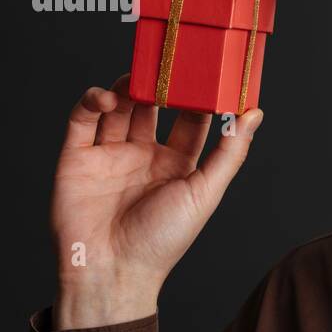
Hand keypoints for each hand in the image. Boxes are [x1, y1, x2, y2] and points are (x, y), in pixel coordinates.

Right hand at [50, 72, 263, 328]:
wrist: (111, 272)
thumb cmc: (163, 241)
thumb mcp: (205, 193)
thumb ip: (230, 152)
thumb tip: (254, 113)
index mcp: (177, 165)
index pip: (191, 119)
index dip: (200, 95)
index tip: (209, 68)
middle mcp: (144, 156)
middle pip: (152, 106)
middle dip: (160, 83)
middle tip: (168, 60)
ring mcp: (109, 155)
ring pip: (118, 107)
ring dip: (126, 87)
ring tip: (137, 76)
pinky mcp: (77, 158)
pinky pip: (82, 120)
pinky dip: (92, 101)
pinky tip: (107, 97)